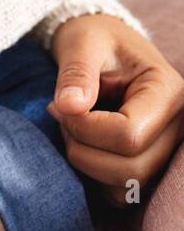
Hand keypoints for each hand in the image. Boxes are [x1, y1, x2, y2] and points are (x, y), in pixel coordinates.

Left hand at [48, 14, 183, 207]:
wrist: (100, 45)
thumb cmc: (93, 39)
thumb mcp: (82, 44)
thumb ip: (76, 73)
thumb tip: (68, 106)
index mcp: (168, 92)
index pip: (129, 135)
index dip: (85, 128)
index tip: (59, 105)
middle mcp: (177, 126)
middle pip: (131, 168)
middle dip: (81, 148)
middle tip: (59, 117)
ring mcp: (165, 148)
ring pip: (127, 185)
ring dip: (85, 163)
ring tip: (69, 127)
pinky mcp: (148, 162)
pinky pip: (121, 191)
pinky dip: (93, 176)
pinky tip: (80, 144)